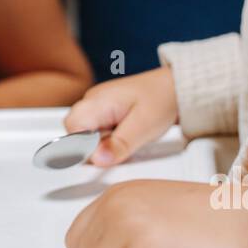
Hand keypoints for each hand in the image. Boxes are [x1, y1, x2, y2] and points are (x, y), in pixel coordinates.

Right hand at [63, 66, 177, 165]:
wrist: (175, 87)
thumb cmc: (161, 99)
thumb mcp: (144, 127)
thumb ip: (119, 144)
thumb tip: (97, 160)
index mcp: (97, 101)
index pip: (72, 130)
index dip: (84, 148)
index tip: (104, 156)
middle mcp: (92, 100)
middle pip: (75, 133)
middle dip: (94, 146)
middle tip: (120, 144)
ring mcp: (96, 104)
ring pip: (85, 133)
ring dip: (103, 142)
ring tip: (127, 135)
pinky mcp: (103, 110)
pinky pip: (96, 130)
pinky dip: (109, 137)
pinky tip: (125, 133)